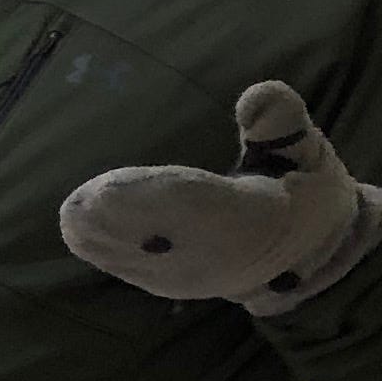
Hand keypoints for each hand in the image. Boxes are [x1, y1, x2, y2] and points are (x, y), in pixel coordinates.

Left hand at [59, 81, 381, 316]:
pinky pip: (134, 268)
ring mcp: (192, 276)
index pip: (200, 208)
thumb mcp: (309, 150)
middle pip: (161, 240)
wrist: (307, 257)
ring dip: (103, 238)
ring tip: (73, 212)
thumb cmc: (303, 189)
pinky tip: (76, 227)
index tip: (108, 188)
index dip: (155, 199)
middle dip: (118, 221)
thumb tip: (256, 96)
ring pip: (140, 260)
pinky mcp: (171, 284)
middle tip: (78, 202)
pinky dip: (105, 249)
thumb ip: (283, 122)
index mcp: (259, 218)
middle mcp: (221, 256)